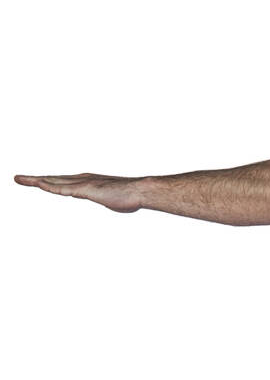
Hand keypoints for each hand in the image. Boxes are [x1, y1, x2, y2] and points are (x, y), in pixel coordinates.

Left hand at [13, 173, 142, 211]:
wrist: (141, 190)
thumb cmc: (132, 196)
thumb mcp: (114, 200)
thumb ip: (109, 199)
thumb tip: (118, 200)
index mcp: (89, 182)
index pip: (63, 182)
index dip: (49, 181)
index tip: (37, 182)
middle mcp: (82, 179)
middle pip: (53, 179)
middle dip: (35, 179)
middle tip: (18, 178)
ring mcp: (83, 183)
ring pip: (53, 181)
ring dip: (35, 180)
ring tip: (19, 179)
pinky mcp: (84, 189)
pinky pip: (62, 188)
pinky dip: (48, 185)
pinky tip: (37, 184)